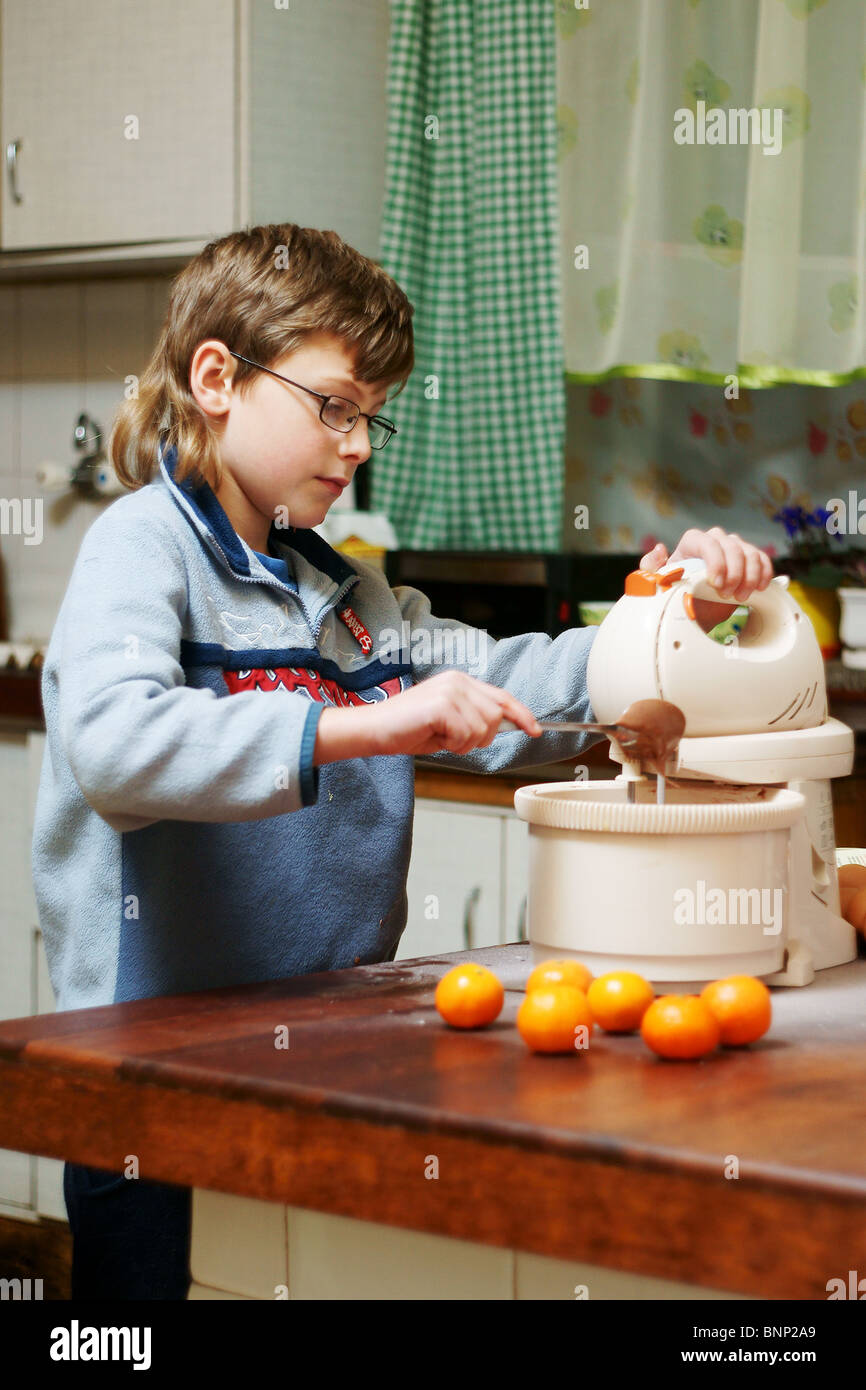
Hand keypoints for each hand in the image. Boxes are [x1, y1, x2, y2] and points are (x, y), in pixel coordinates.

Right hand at [369, 670, 541, 755]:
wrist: (375, 730)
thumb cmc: (409, 729)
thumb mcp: (450, 722)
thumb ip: (476, 718)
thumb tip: (507, 725)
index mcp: (461, 681)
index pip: (502, 697)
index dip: (522, 714)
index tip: (536, 730)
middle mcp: (459, 681)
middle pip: (496, 716)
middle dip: (481, 737)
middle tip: (454, 740)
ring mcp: (451, 690)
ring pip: (483, 728)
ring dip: (465, 743)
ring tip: (441, 737)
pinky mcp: (442, 704)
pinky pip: (466, 734)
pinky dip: (453, 744)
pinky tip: (435, 736)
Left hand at [640, 527, 773, 602]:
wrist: (694, 594)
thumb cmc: (677, 584)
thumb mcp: (659, 579)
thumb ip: (651, 567)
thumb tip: (660, 549)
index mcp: (693, 541)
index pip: (707, 542)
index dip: (716, 562)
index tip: (716, 584)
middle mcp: (716, 538)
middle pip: (732, 547)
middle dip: (733, 574)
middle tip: (728, 595)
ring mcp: (735, 545)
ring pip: (750, 553)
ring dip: (750, 577)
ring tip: (741, 597)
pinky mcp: (750, 556)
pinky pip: (763, 559)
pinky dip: (764, 573)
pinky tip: (760, 588)